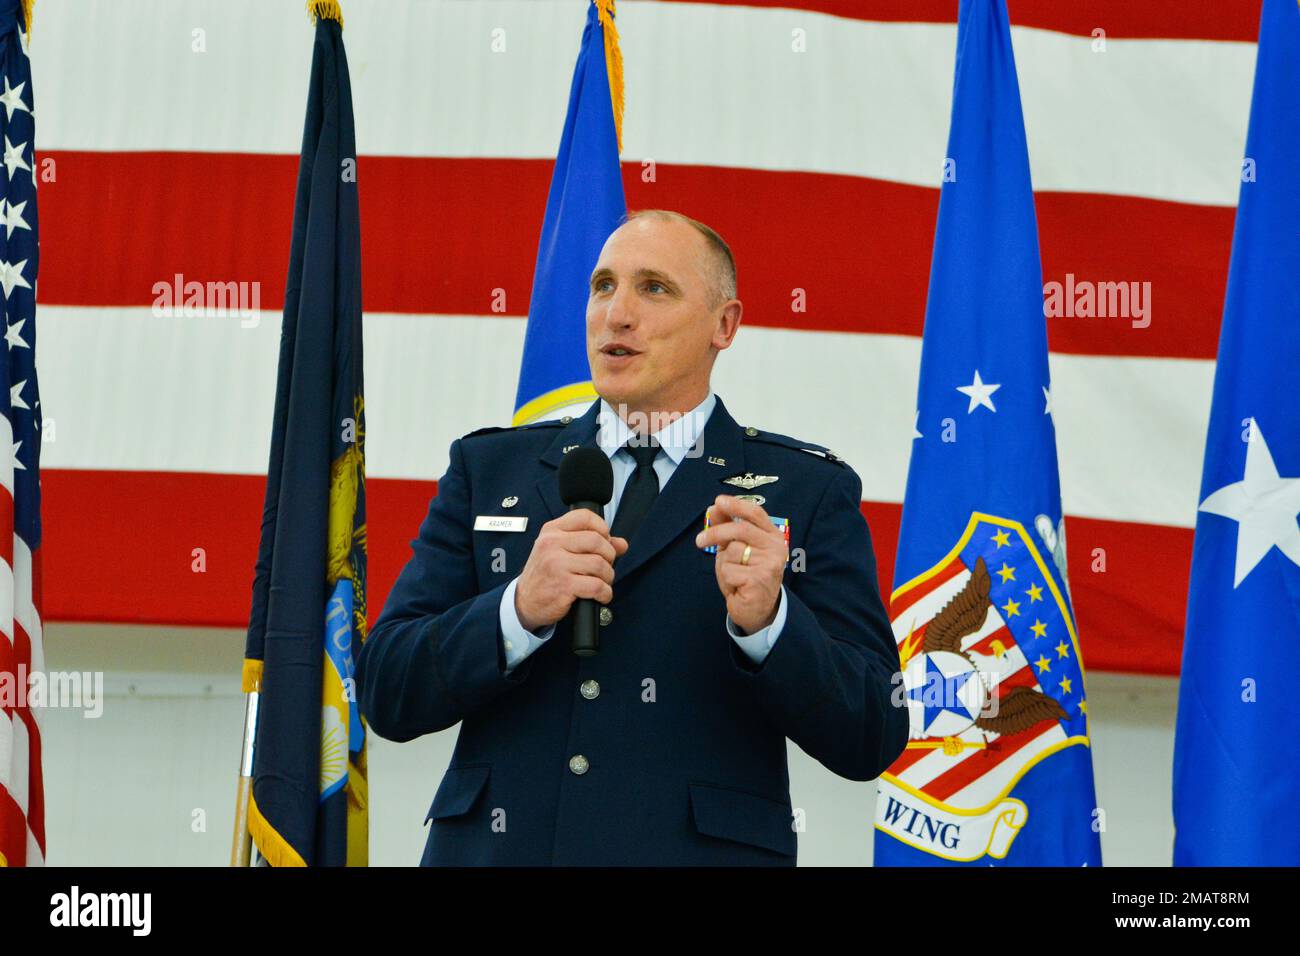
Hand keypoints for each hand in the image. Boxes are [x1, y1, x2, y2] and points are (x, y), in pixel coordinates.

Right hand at [515, 509, 628, 631]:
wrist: (524, 602)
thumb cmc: (545, 575)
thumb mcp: (561, 552)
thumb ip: (590, 545)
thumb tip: (621, 544)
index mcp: (551, 531)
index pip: (585, 516)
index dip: (602, 528)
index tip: (605, 541)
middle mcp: (552, 544)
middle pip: (597, 540)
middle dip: (609, 556)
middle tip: (604, 566)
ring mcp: (556, 564)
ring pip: (599, 564)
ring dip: (608, 576)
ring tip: (602, 582)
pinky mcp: (563, 585)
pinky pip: (597, 586)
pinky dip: (605, 593)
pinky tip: (601, 595)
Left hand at [695, 494, 786, 633]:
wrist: (756, 609)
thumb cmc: (744, 576)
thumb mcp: (735, 548)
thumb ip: (727, 527)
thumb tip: (714, 507)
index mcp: (772, 536)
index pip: (755, 513)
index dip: (736, 505)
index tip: (718, 501)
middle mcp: (775, 548)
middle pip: (740, 529)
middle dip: (716, 532)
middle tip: (699, 541)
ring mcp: (770, 564)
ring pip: (733, 551)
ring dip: (724, 563)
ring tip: (733, 574)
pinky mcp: (759, 580)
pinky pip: (730, 570)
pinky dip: (726, 579)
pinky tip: (737, 586)